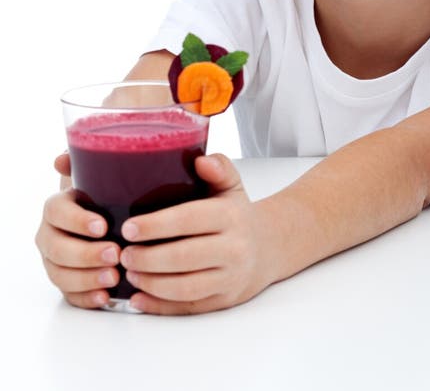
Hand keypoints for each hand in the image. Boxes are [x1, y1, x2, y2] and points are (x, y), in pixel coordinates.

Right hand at [35, 153, 121, 308]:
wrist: (114, 215)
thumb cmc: (108, 192)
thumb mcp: (103, 175)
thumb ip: (86, 162)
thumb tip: (61, 159)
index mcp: (58, 206)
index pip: (56, 212)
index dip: (76, 220)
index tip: (103, 226)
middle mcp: (51, 234)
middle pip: (56, 248)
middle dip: (84, 254)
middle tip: (115, 254)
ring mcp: (56, 260)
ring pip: (60, 274)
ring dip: (86, 278)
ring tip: (114, 278)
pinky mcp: (68, 281)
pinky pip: (70, 294)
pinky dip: (87, 297)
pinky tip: (105, 297)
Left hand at [119, 155, 274, 314]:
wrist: (268, 249)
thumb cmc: (238, 216)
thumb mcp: (232, 187)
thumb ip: (218, 168)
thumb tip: (200, 160)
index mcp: (231, 216)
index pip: (190, 220)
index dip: (156, 225)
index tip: (129, 228)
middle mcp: (233, 248)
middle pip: (184, 258)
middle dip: (147, 258)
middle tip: (122, 254)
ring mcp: (230, 278)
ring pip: (185, 287)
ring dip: (151, 283)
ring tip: (130, 273)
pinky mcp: (223, 300)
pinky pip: (188, 308)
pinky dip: (160, 306)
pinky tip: (139, 299)